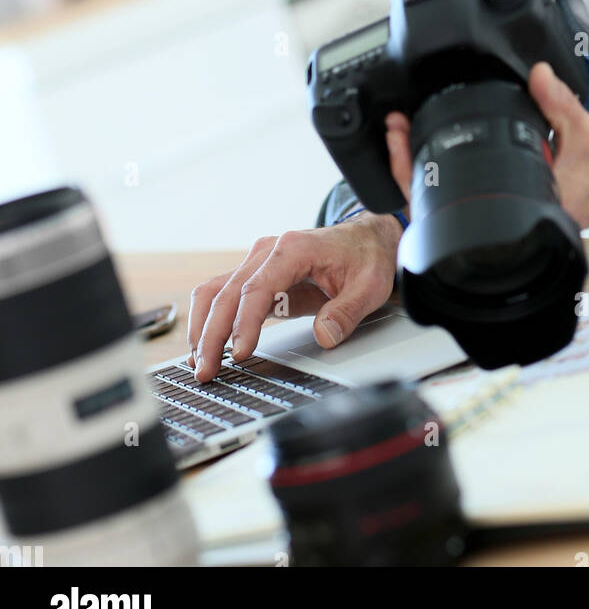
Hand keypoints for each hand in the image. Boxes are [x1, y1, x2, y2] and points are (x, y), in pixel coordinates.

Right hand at [187, 214, 401, 381]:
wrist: (364, 238)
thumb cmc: (364, 257)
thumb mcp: (369, 286)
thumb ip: (347, 311)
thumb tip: (325, 335)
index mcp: (293, 249)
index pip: (257, 288)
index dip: (244, 322)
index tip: (239, 353)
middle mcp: (267, 251)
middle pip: (227, 293)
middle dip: (212, 334)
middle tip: (207, 371)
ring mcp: (257, 262)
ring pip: (215, 292)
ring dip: (203, 328)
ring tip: (198, 364)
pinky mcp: (255, 275)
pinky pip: (222, 295)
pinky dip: (208, 320)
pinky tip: (204, 347)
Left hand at [383, 68, 588, 229]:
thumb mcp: (583, 128)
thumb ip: (558, 99)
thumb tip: (537, 73)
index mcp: (526, 203)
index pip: (457, 198)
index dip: (421, 172)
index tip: (405, 139)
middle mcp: (509, 216)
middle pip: (439, 204)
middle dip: (409, 166)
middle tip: (396, 128)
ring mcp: (503, 216)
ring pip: (446, 204)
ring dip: (422, 171)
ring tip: (402, 135)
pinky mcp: (503, 207)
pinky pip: (462, 196)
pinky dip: (442, 177)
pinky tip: (429, 152)